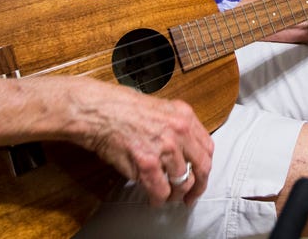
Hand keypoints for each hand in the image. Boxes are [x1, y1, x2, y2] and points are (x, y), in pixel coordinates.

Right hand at [73, 82, 213, 205]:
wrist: (99, 111)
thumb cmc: (122, 108)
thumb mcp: (161, 109)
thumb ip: (176, 128)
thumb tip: (184, 150)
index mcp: (184, 116)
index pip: (207, 147)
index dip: (205, 166)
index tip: (200, 175)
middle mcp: (179, 131)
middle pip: (202, 167)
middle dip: (197, 186)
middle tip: (191, 195)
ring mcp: (165, 148)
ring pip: (182, 182)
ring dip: (175, 194)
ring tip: (168, 197)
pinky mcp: (148, 163)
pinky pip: (161, 190)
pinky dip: (158, 199)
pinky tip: (154, 199)